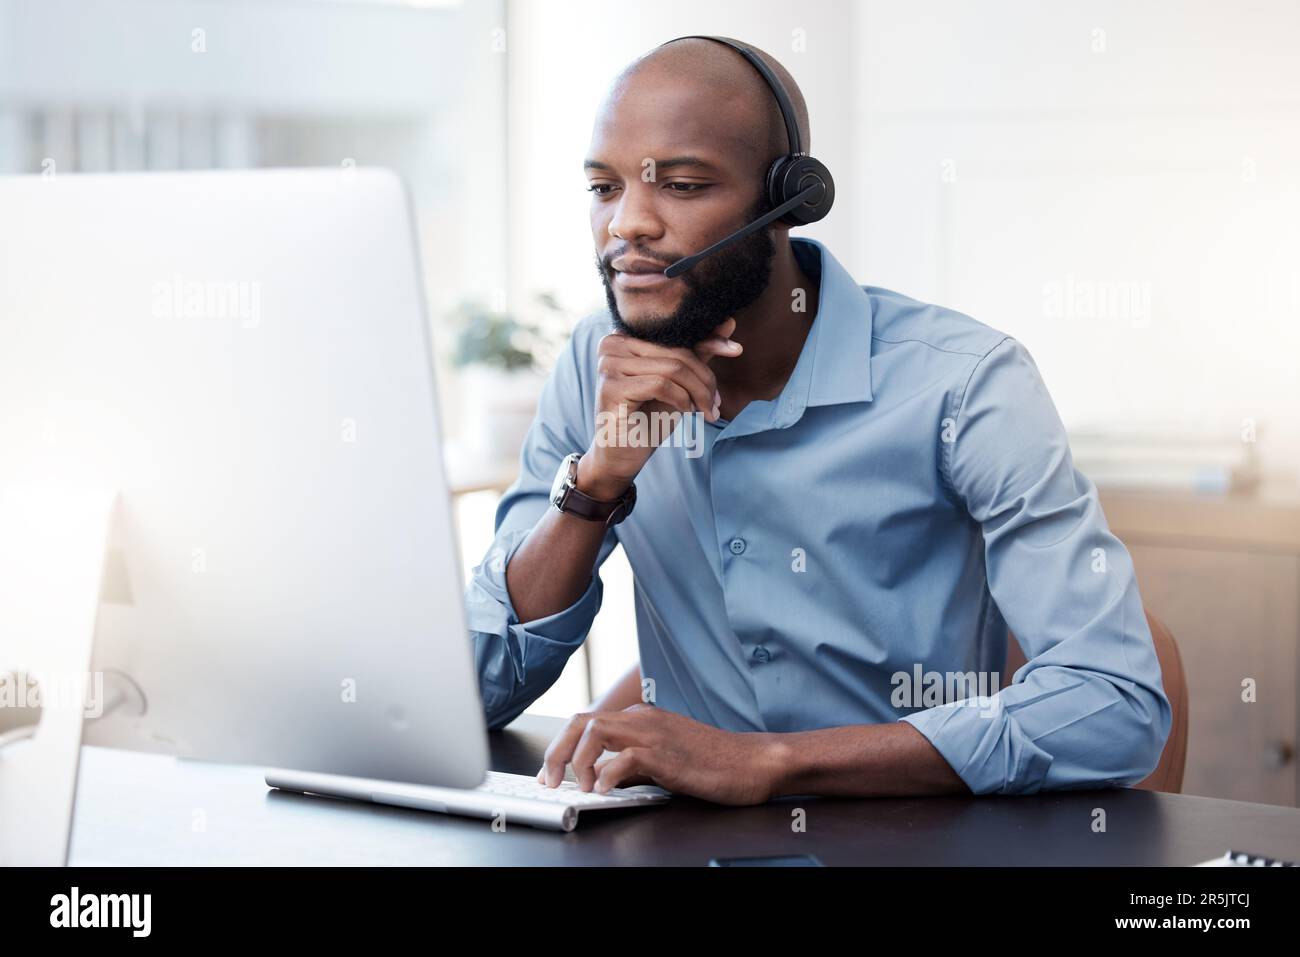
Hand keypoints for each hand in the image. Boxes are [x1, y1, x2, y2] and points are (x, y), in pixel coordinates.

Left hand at [534, 703, 782, 805]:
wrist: (753, 762)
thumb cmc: (714, 762)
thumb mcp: (663, 760)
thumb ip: (631, 764)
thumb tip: (599, 777)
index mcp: (641, 717)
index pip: (587, 722)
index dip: (562, 746)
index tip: (551, 773)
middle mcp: (643, 718)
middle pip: (582, 722)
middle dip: (557, 751)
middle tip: (549, 780)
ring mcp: (655, 733)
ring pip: (596, 731)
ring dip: (578, 760)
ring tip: (578, 787)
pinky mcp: (667, 754)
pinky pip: (625, 757)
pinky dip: (607, 774)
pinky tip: (605, 791)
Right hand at [578, 319, 741, 497]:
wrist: (621, 456)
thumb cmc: (648, 418)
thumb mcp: (677, 382)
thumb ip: (697, 353)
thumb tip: (729, 322)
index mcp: (623, 337)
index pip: (675, 336)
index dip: (709, 343)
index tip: (736, 350)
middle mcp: (611, 345)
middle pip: (676, 353)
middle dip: (704, 379)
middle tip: (716, 403)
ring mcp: (608, 365)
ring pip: (673, 368)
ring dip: (698, 392)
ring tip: (706, 411)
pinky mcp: (612, 387)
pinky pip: (661, 385)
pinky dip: (681, 400)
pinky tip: (686, 412)